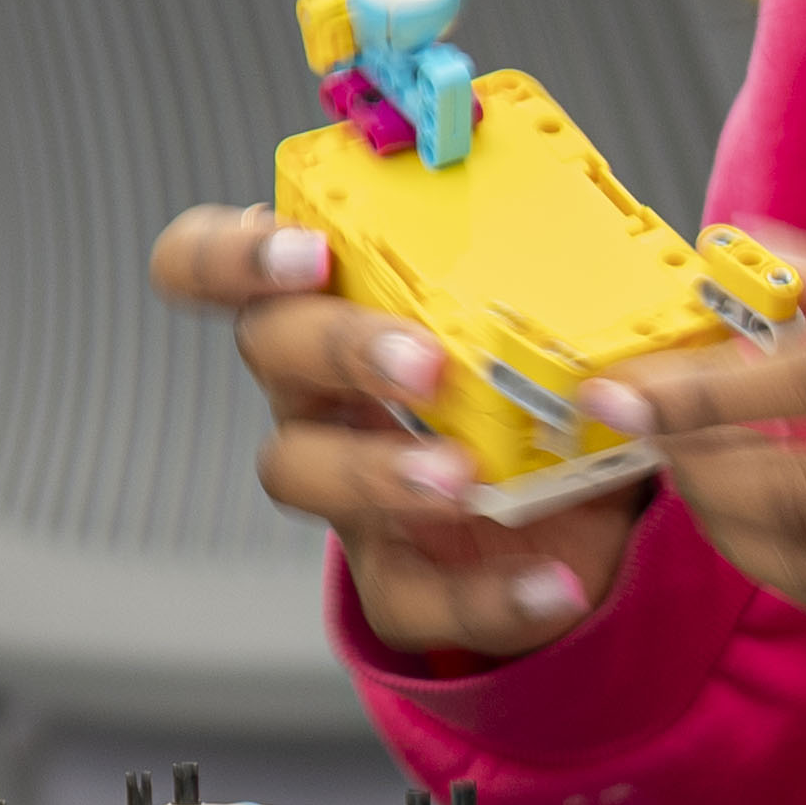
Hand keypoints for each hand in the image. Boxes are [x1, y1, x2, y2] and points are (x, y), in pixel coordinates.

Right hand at [149, 203, 640, 658]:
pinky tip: (557, 581)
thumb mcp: (538, 305)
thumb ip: (542, 257)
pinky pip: (412, 598)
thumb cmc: (534, 377)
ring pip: (300, 473)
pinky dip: (490, 597)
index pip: (210, 261)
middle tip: (426, 362)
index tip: (310, 253)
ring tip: (461, 477)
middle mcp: (313, 392)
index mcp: (332, 304)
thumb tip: (594, 206)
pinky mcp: (395, 574)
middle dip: (341, 348)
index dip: (230, 255)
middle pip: (271, 350)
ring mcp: (344, 487)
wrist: (580, 502)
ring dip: (374, 472)